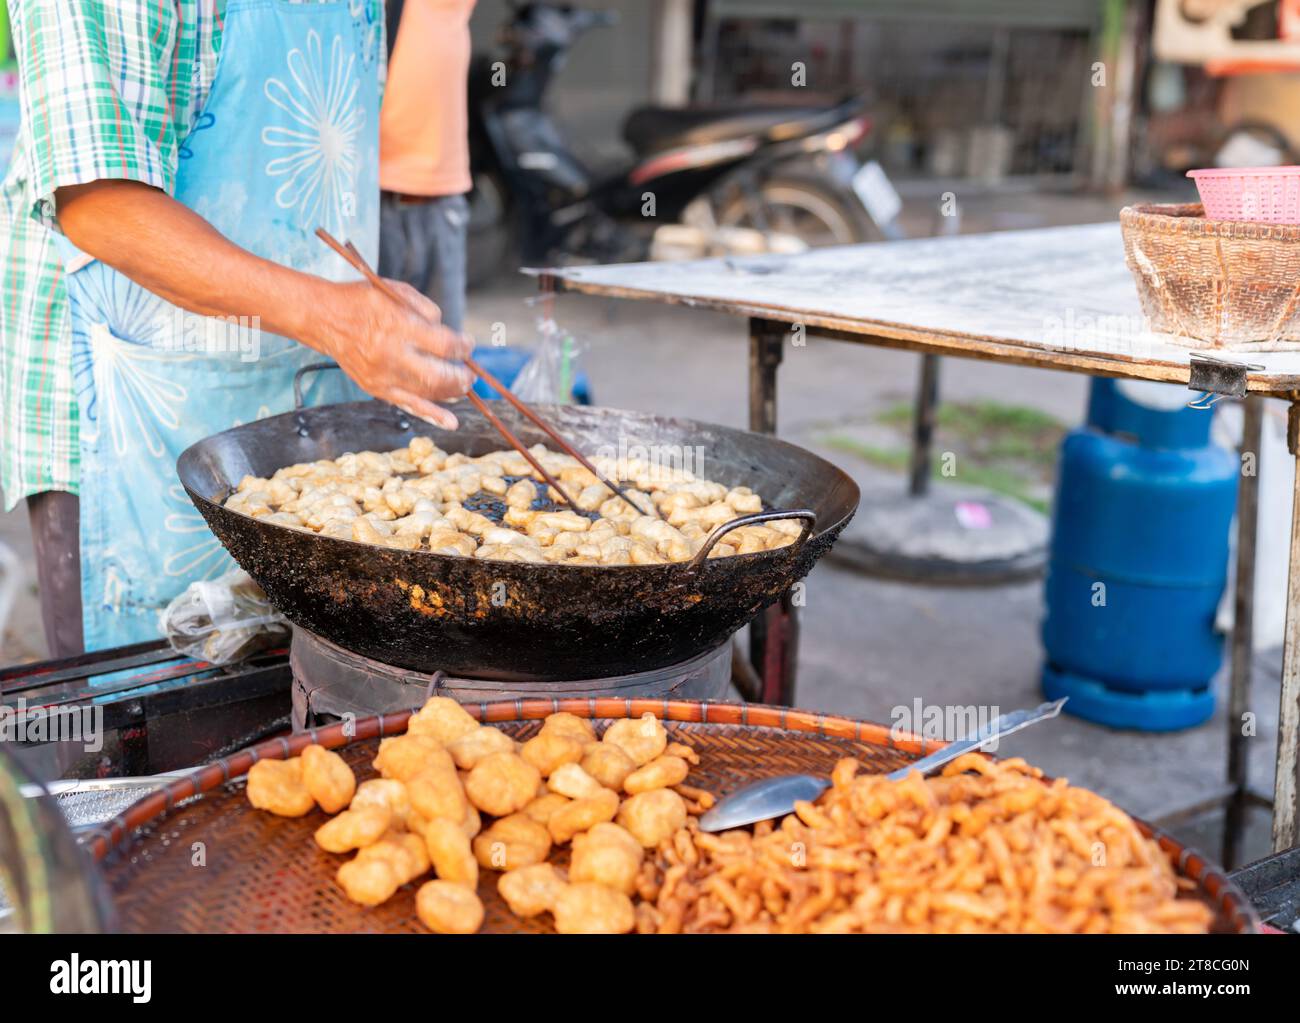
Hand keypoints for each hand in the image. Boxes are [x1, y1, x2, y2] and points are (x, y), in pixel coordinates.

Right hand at [315, 279, 475, 428]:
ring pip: (427, 393)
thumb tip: (449, 337)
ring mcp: (382, 375)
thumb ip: (427, 310)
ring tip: (463, 389)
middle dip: (461, 377)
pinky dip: (431, 414)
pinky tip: (449, 422)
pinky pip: (408, 405)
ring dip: (451, 393)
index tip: (467, 345)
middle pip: (438, 375)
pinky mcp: (375, 388)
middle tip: (470, 375)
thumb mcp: (397, 292)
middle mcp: (391, 354)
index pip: (444, 345)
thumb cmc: (364, 301)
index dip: (463, 347)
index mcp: (399, 326)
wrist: (324, 318)